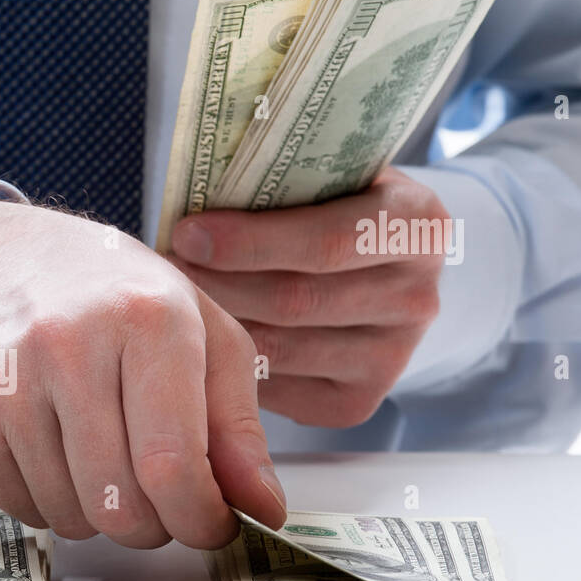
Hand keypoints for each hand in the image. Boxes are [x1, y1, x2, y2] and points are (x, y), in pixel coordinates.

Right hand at [0, 196, 287, 549]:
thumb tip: (261, 507)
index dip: (201, 519)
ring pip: (69, 516)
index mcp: (146, 318)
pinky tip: (53, 455)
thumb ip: (237, 424)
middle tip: (158, 500)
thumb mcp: (198, 331)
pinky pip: (18, 508)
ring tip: (101, 460)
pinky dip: (47, 502)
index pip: (175, 467)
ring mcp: (3, 386)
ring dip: (97, 513)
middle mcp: (67, 347)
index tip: (210, 522)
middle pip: (120, 505)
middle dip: (153, 525)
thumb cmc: (107, 294)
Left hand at [169, 168, 445, 427]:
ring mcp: (393, 357)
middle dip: (216, 283)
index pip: (326, 242)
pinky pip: (276, 389)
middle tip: (163, 269)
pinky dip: (229, 366)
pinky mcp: (358, 402)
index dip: (248, 242)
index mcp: (417, 225)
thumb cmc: (331, 212)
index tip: (187, 233)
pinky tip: (199, 340)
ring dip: (213, 325)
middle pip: (294, 301)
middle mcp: (418, 296)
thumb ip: (278, 187)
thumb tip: (191, 215)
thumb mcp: (325, 179)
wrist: (380, 272)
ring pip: (278, 347)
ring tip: (170, 300)